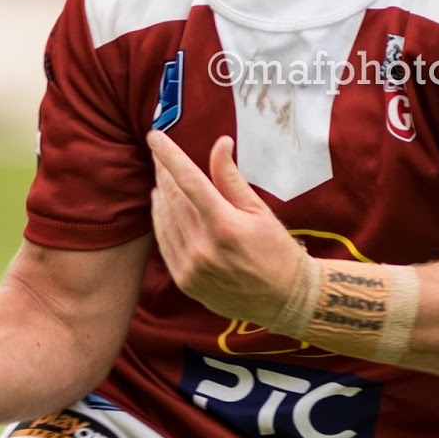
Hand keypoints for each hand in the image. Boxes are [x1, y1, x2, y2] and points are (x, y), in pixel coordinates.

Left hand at [147, 131, 305, 322]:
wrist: (283, 301)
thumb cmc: (276, 250)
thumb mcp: (259, 211)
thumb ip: (231, 178)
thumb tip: (220, 143)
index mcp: (224, 225)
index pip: (189, 181)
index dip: (169, 156)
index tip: (154, 136)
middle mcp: (203, 247)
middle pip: (172, 198)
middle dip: (163, 172)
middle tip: (158, 154)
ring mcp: (190, 267)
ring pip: (164, 220)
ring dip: (160, 195)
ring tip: (161, 178)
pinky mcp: (184, 281)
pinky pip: (164, 243)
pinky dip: (160, 221)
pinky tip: (162, 207)